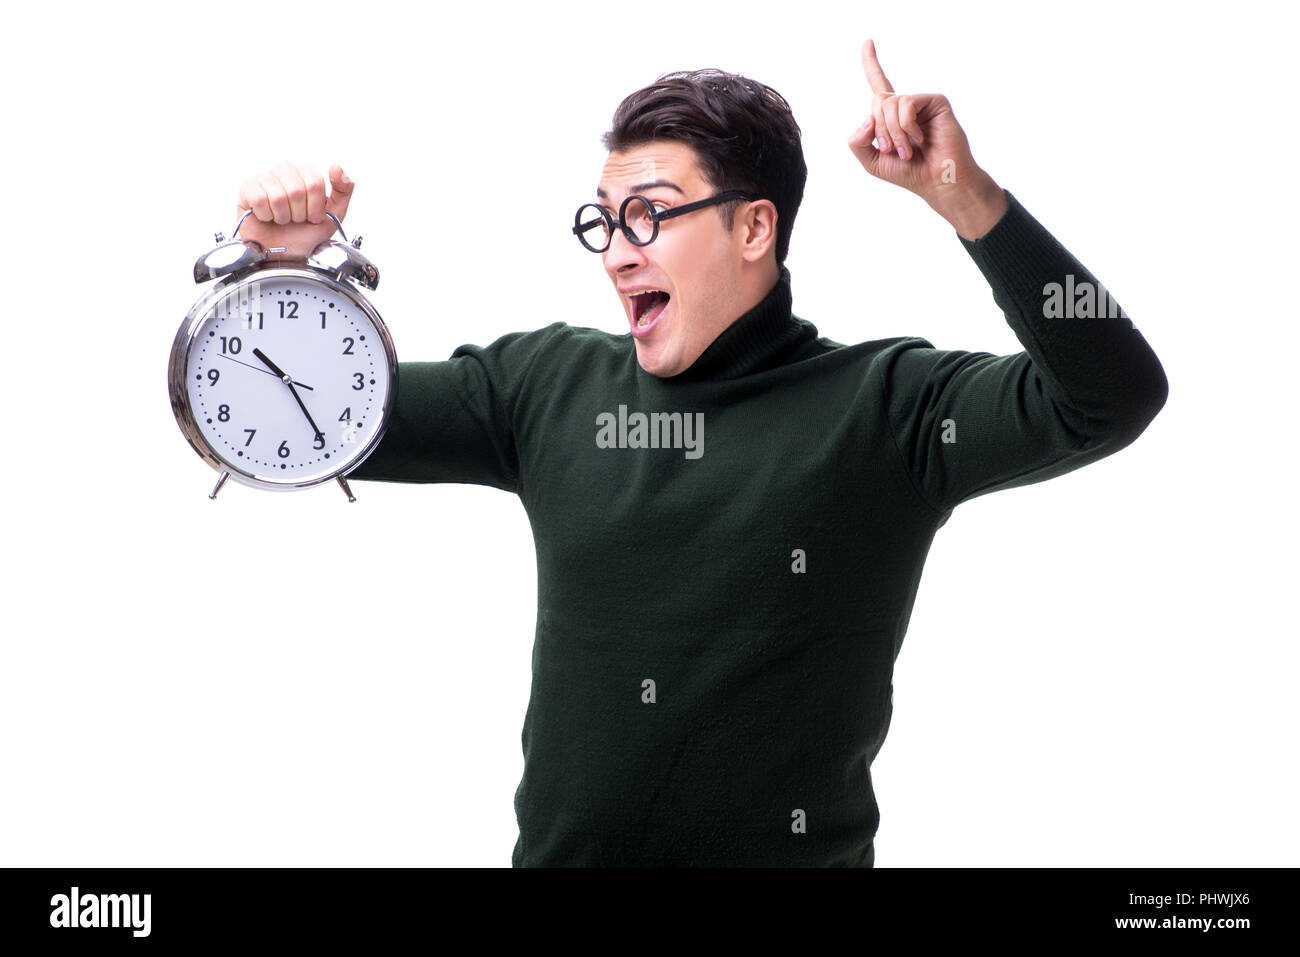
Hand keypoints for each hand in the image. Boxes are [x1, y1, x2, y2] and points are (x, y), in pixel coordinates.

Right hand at [235, 161, 354, 259]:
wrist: (284, 255)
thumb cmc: (306, 234)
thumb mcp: (334, 214)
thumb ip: (343, 190)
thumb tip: (336, 167)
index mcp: (306, 174)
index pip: (315, 182)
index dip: (315, 206)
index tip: (313, 217)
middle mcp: (285, 171)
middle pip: (297, 189)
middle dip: (299, 213)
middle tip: (296, 220)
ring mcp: (265, 178)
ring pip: (278, 195)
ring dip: (283, 216)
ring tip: (282, 220)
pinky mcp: (247, 188)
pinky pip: (259, 199)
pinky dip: (266, 216)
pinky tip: (267, 217)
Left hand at [846, 39, 1005, 238]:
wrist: (937, 181)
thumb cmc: (909, 173)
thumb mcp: (871, 161)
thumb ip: (857, 142)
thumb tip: (867, 118)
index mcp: (891, 115)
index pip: (878, 84)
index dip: (871, 63)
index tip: (867, 42)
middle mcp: (906, 105)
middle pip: (876, 101)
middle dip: (880, 130)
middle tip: (894, 151)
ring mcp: (921, 102)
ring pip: (889, 103)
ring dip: (893, 132)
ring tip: (907, 151)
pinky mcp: (935, 101)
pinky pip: (906, 104)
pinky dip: (906, 126)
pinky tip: (920, 138)